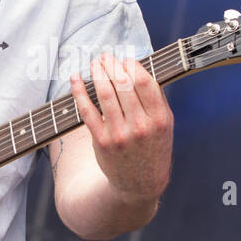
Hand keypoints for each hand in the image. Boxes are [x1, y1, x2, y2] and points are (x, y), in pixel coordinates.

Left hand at [70, 54, 173, 201]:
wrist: (140, 184)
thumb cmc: (153, 147)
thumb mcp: (165, 125)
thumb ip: (156, 99)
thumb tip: (137, 67)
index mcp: (160, 119)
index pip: (144, 82)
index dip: (132, 65)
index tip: (125, 59)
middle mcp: (141, 126)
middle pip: (123, 84)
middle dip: (111, 65)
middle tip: (105, 57)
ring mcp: (120, 134)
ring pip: (104, 94)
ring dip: (97, 73)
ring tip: (94, 63)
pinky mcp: (101, 141)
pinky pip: (87, 111)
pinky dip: (79, 91)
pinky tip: (75, 79)